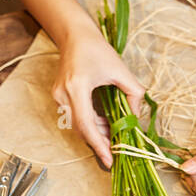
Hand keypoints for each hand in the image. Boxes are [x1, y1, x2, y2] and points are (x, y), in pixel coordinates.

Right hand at [51, 29, 145, 168]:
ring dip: (96, 132)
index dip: (99, 144)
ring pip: (77, 125)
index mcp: (77, 87)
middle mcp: (63, 94)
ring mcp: (58, 96)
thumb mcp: (120, 70)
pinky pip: (74, 116)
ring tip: (114, 136)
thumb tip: (136, 117)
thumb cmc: (97, 49)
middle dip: (100, 141)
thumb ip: (133, 94)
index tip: (109, 160)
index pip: (86, 125)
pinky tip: (104, 124)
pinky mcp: (58, 95)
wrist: (75, 35)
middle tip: (117, 150)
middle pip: (81, 129)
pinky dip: (90, 123)